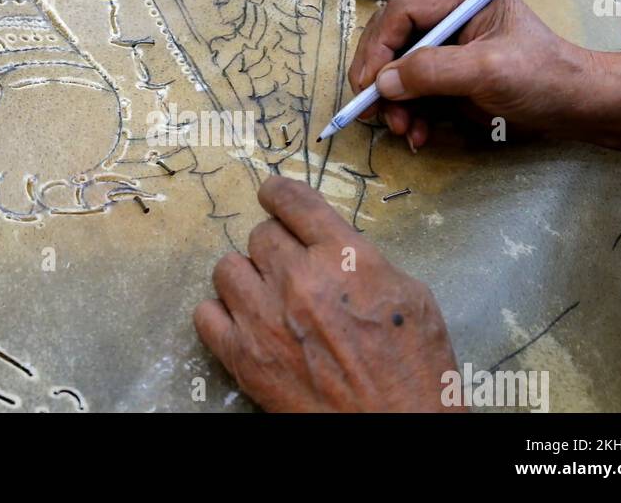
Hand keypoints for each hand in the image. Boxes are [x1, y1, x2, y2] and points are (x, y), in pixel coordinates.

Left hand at [193, 176, 459, 412]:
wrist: (396, 428)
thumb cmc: (414, 370)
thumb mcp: (411, 295)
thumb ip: (364, 260)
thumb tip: (332, 247)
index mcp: (345, 257)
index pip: (294, 202)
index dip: (278, 192)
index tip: (272, 193)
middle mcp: (299, 279)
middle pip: (260, 234)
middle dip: (274, 245)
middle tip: (287, 265)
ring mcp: (265, 318)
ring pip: (227, 267)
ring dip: (245, 275)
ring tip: (263, 293)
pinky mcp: (243, 356)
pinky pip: (206, 314)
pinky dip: (221, 313)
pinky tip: (242, 321)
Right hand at [348, 0, 620, 150]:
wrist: (576, 107)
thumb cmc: (544, 78)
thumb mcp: (489, 71)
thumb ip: (434, 71)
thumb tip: (384, 82)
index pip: (402, 11)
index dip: (378, 48)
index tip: (368, 86)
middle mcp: (451, 9)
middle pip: (392, 38)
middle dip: (382, 78)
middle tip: (372, 112)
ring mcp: (448, 40)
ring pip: (398, 67)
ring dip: (395, 102)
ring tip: (403, 129)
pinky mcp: (448, 68)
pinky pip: (413, 87)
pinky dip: (409, 111)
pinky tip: (417, 131)